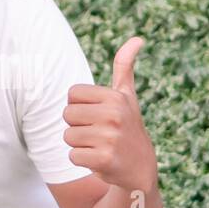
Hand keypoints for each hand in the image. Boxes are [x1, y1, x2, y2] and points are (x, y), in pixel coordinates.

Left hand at [63, 36, 157, 193]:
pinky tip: (100, 160)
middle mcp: (114, 114)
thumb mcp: (127, 96)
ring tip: (100, 146)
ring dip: (80, 145)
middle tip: (99, 134)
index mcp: (115, 96)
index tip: (98, 115)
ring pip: (68, 136)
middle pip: (67, 115)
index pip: (72, 95)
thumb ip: (124, 66)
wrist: (141, 169)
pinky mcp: (104, 159)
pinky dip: (82, 161)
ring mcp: (110, 137)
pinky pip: (72, 156)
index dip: (80, 107)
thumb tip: (137, 38)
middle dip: (78, 126)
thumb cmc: (128, 127)